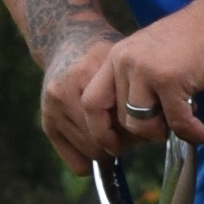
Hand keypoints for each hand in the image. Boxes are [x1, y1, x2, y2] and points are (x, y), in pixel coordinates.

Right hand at [28, 20, 133, 169]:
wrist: (67, 42)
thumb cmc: (104, 55)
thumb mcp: (123, 62)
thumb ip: (137, 92)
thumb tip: (155, 131)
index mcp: (86, 74)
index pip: (115, 122)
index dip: (137, 130)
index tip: (148, 127)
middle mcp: (63, 92)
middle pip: (102, 140)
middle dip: (123, 142)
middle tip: (135, 134)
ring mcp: (52, 108)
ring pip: (90, 153)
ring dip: (109, 150)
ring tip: (119, 135)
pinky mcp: (47, 121)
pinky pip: (76, 161)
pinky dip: (93, 159)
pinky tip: (103, 144)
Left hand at [80, 0, 203, 163]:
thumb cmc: (200, 36)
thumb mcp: (154, 54)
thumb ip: (140, 80)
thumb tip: (141, 119)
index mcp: (117, 56)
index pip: (91, 101)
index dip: (99, 129)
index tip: (114, 146)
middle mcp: (124, 62)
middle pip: (118, 118)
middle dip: (140, 135)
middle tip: (162, 135)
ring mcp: (146, 70)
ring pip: (141, 125)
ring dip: (164, 133)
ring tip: (186, 126)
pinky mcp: (171, 80)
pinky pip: (177, 123)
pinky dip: (194, 134)